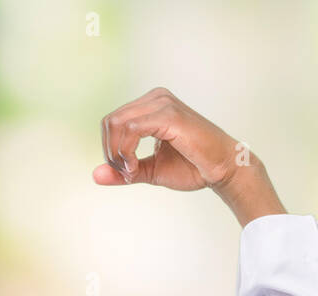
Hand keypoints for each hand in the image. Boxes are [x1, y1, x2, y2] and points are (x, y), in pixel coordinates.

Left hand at [92, 88, 286, 226]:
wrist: (223, 169)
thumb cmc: (192, 167)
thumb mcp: (149, 170)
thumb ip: (123, 170)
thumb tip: (94, 175)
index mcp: (150, 105)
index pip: (111, 121)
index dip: (110, 149)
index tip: (125, 171)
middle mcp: (155, 98)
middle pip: (110, 121)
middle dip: (111, 152)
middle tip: (127, 172)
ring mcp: (162, 103)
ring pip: (117, 123)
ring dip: (118, 153)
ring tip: (133, 171)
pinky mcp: (169, 115)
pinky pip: (131, 129)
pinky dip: (127, 152)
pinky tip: (136, 167)